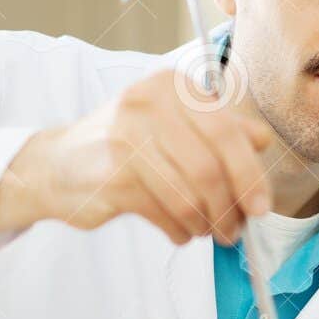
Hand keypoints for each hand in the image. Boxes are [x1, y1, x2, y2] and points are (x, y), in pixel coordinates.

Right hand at [15, 69, 273, 244]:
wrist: (55, 165)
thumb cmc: (122, 146)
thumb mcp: (172, 126)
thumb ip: (218, 128)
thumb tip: (263, 140)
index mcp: (170, 86)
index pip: (226, 130)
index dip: (251, 173)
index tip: (262, 207)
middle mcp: (148, 103)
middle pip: (210, 166)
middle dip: (231, 206)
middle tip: (237, 230)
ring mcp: (126, 138)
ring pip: (189, 194)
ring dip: (206, 224)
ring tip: (207, 233)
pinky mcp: (112, 175)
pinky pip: (164, 212)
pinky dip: (180, 230)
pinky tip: (180, 233)